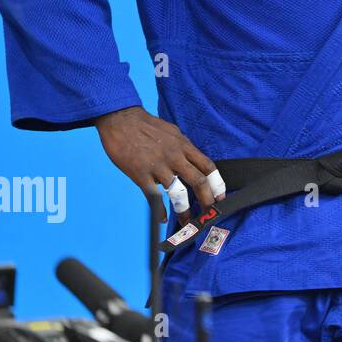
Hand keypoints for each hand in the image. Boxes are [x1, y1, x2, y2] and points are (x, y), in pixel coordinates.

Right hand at [94, 106, 221, 223]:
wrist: (120, 119)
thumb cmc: (146, 126)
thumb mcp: (172, 132)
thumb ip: (183, 148)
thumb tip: (191, 161)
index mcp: (184, 146)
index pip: (208, 167)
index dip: (217, 184)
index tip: (221, 197)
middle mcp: (175, 157)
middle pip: (198, 181)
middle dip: (207, 200)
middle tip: (211, 213)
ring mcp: (158, 167)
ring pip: (178, 193)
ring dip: (184, 210)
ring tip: (187, 222)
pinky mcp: (140, 175)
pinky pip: (153, 197)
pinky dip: (159, 211)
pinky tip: (162, 218)